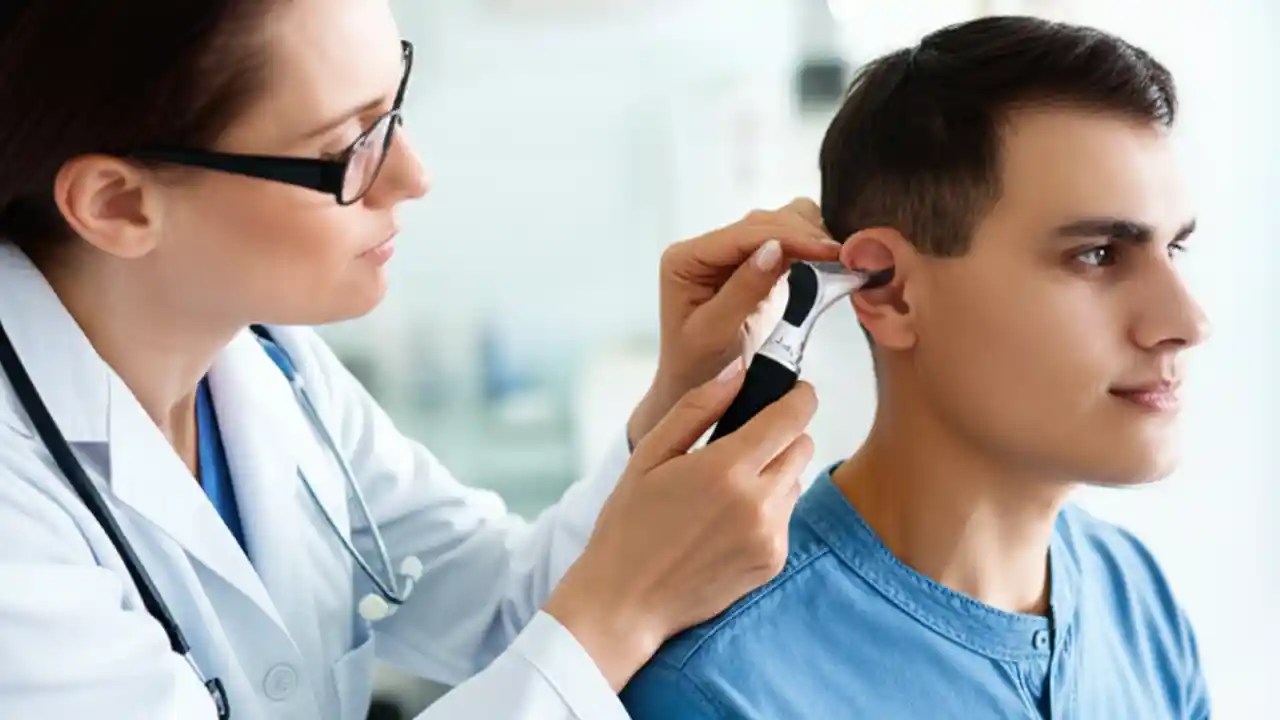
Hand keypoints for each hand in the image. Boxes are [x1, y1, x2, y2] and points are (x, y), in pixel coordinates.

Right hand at [546, 367, 816, 689]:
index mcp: (726, 469)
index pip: (792, 416)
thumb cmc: (629, 524)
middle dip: (783, 435)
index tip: (795, 391)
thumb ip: (697, 408)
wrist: (626, 601)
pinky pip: (785, 518)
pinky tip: (727, 522)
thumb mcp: (650, 455)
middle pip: (803, 446)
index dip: (799, 396)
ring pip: (796, 482)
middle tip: (747, 443)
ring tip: (728, 489)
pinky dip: (767, 511)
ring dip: (775, 474)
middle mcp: (758, 503)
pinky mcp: (773, 561)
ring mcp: (769, 536)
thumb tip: (738, 371)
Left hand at [628, 197, 838, 445]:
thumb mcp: (714, 334)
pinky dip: (806, 251)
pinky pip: (783, 247)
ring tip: (838, 260)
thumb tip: (774, 248)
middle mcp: (704, 249)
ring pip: (776, 226)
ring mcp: (727, 256)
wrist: (695, 393)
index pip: (743, 235)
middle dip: (803, 234)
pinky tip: (828, 264)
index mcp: (686, 259)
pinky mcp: (749, 267)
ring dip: (808, 237)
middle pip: (762, 222)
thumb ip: (743, 290)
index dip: (789, 237)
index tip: (831, 251)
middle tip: (844, 257)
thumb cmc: (696, 370)